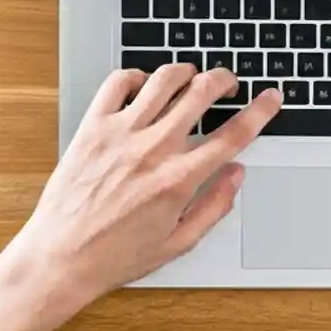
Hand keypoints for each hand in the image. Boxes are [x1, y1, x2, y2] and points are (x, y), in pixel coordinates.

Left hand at [0, 65, 281, 311]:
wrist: (60, 258)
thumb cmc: (115, 256)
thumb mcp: (178, 243)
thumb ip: (214, 206)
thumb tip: (236, 174)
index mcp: (178, 180)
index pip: (234, 134)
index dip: (261, 110)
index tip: (270, 98)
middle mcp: (152, 150)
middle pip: (202, 92)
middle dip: (225, 79)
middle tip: (228, 84)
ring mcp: (120, 133)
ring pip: (164, 78)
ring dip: (186, 72)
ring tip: (191, 80)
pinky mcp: (92, 127)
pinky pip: (118, 82)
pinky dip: (137, 76)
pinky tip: (144, 88)